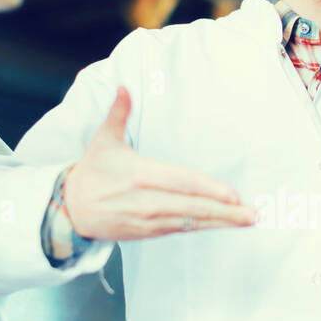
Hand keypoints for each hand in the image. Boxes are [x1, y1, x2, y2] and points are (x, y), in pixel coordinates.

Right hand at [62, 86, 257, 240]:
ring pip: (190, 222)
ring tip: (245, 221)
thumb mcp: (103, 140)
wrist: (69, 209)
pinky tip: (221, 225)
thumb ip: (118, 114)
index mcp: (140, 174)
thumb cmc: (92, 171)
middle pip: (192, 207)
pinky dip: (202, 227)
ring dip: (219, 223)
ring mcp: (148, 220)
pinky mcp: (147, 233)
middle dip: (225, 212)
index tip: (232, 194)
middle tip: (251, 214)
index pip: (182, 183)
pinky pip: (180, 230)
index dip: (208, 190)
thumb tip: (124, 87)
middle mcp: (147, 201)